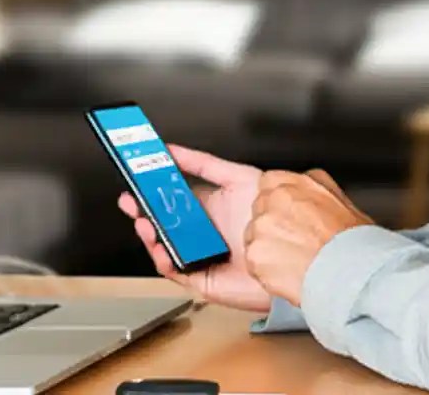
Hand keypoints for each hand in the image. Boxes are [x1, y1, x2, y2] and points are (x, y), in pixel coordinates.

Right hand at [117, 145, 271, 311]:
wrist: (298, 255)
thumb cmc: (277, 218)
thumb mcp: (239, 178)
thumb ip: (205, 164)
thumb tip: (175, 150)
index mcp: (212, 207)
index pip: (175, 195)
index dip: (155, 187)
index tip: (138, 175)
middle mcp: (204, 231)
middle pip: (165, 220)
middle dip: (144, 210)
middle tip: (130, 199)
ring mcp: (201, 253)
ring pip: (164, 245)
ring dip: (150, 234)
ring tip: (145, 222)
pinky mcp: (202, 277)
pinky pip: (175, 270)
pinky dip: (163, 259)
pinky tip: (160, 246)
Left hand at [245, 169, 373, 306]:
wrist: (351, 272)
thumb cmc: (355, 243)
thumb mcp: (342, 201)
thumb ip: (316, 190)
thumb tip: (308, 194)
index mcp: (296, 184)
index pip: (270, 183)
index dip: (279, 203)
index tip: (287, 217)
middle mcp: (275, 200)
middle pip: (259, 210)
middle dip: (272, 226)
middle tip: (293, 243)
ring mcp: (262, 227)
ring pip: (254, 237)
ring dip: (268, 249)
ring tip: (294, 263)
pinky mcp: (254, 255)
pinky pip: (254, 263)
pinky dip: (267, 272)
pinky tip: (289, 275)